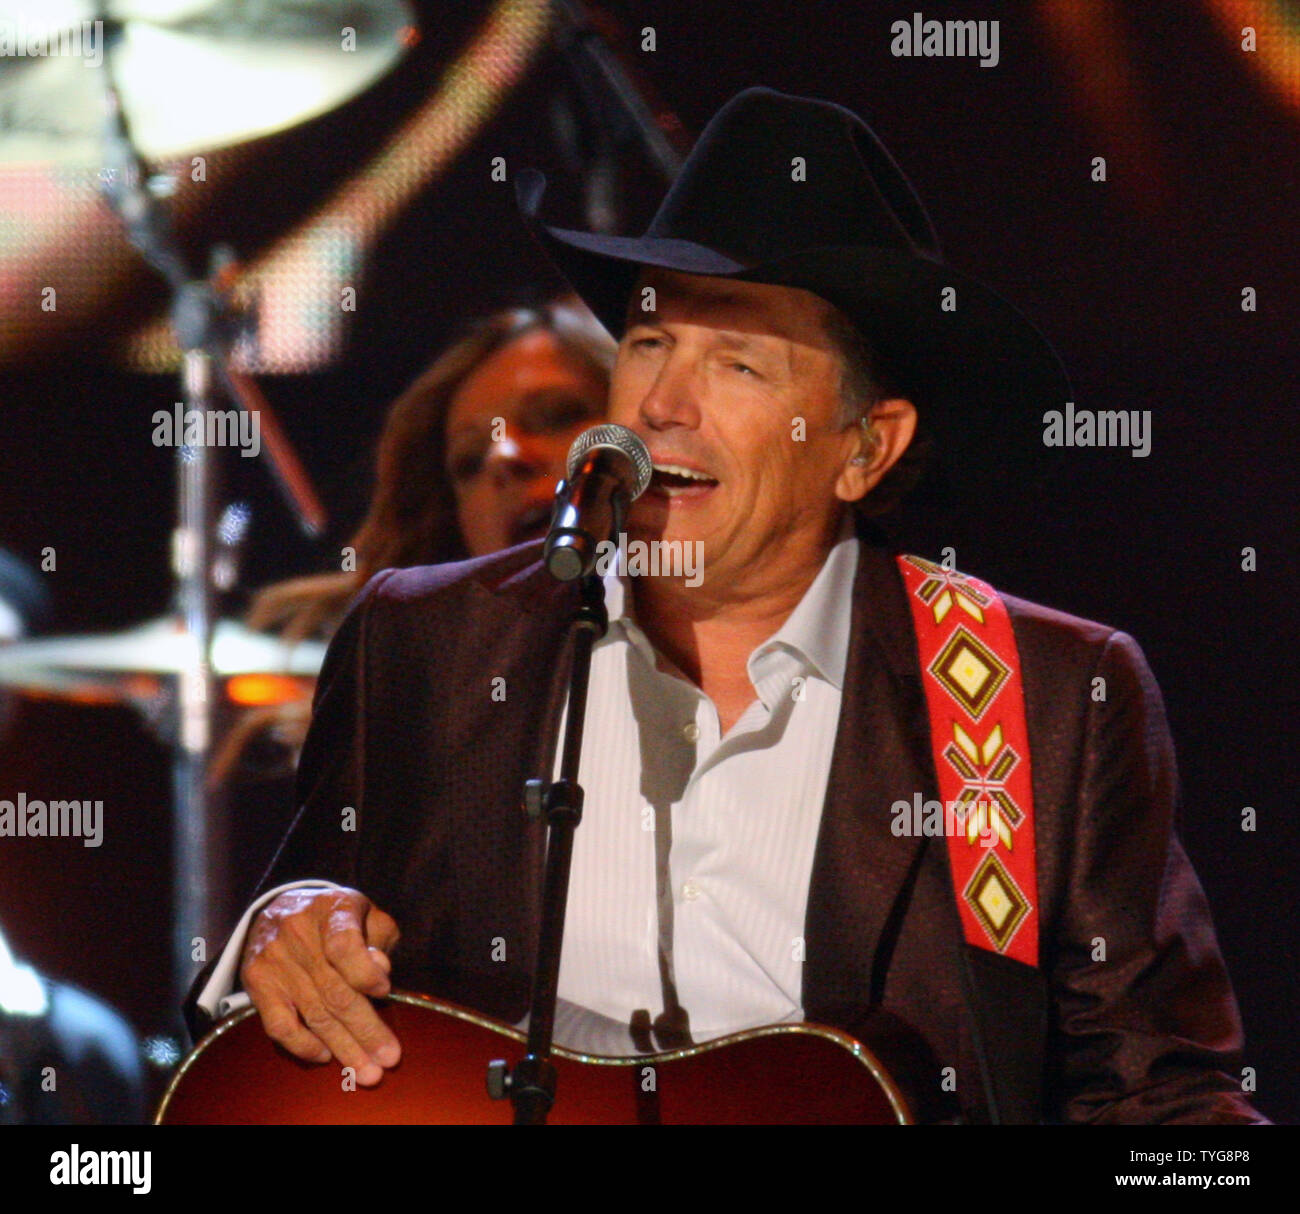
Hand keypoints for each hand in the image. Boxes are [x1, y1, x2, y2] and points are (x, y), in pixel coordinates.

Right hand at [240, 887, 401, 1085]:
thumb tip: (380, 971)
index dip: (366, 973)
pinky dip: (303, 1046)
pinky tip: (324, 1057)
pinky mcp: (257, 983)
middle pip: (334, 990)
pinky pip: (279, 1025)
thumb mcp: (365, 914)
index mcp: (332, 910)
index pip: (344, 945)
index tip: (385, 991)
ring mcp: (275, 961)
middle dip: (365, 1030)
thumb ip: (378, 939)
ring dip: (343, 1047)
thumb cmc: (336, 918)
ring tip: (367, 1072)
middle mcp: (299, 934)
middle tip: (389, 1059)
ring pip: (313, 1013)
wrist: (281, 908)